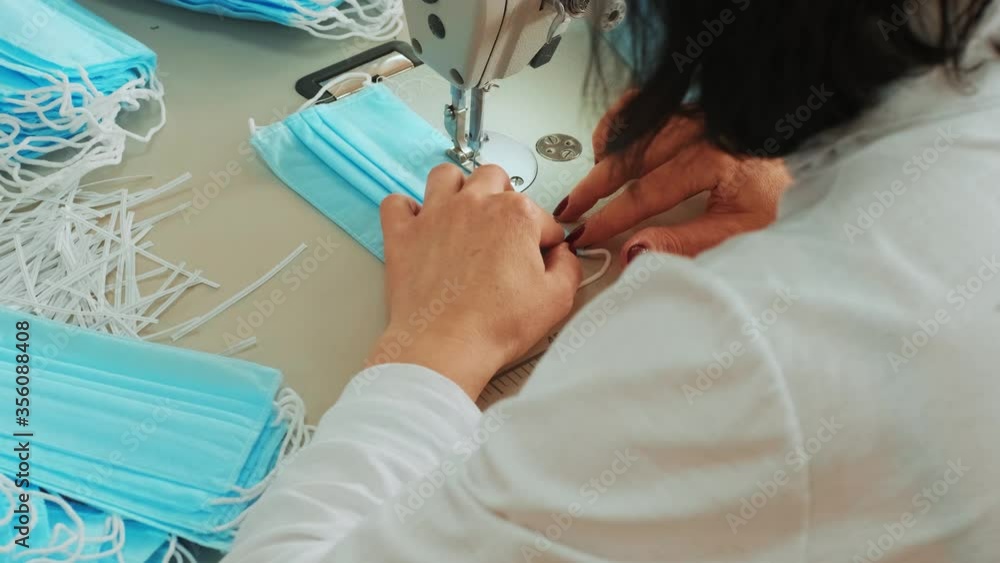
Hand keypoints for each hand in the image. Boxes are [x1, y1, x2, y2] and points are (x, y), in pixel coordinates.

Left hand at [368, 164, 581, 398]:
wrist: (447, 346)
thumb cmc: (496, 324)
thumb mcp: (557, 299)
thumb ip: (569, 266)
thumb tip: (563, 255)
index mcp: (515, 214)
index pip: (542, 218)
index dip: (545, 241)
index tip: (540, 260)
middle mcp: (474, 203)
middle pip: (494, 179)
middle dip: (504, 197)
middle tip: (504, 229)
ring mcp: (434, 215)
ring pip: (445, 176)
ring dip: (457, 188)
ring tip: (463, 213)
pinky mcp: (403, 235)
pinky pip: (396, 204)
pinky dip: (406, 210)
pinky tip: (418, 225)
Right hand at [556, 98, 792, 262]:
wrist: (819, 171)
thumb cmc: (786, 201)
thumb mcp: (740, 235)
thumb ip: (686, 244)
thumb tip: (636, 250)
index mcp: (715, 161)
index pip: (645, 194)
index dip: (610, 217)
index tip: (588, 234)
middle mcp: (704, 131)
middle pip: (631, 157)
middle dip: (595, 187)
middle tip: (572, 211)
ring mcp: (701, 116)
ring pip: (636, 128)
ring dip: (607, 155)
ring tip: (588, 182)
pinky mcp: (701, 110)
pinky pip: (651, 105)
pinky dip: (625, 121)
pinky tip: (612, 142)